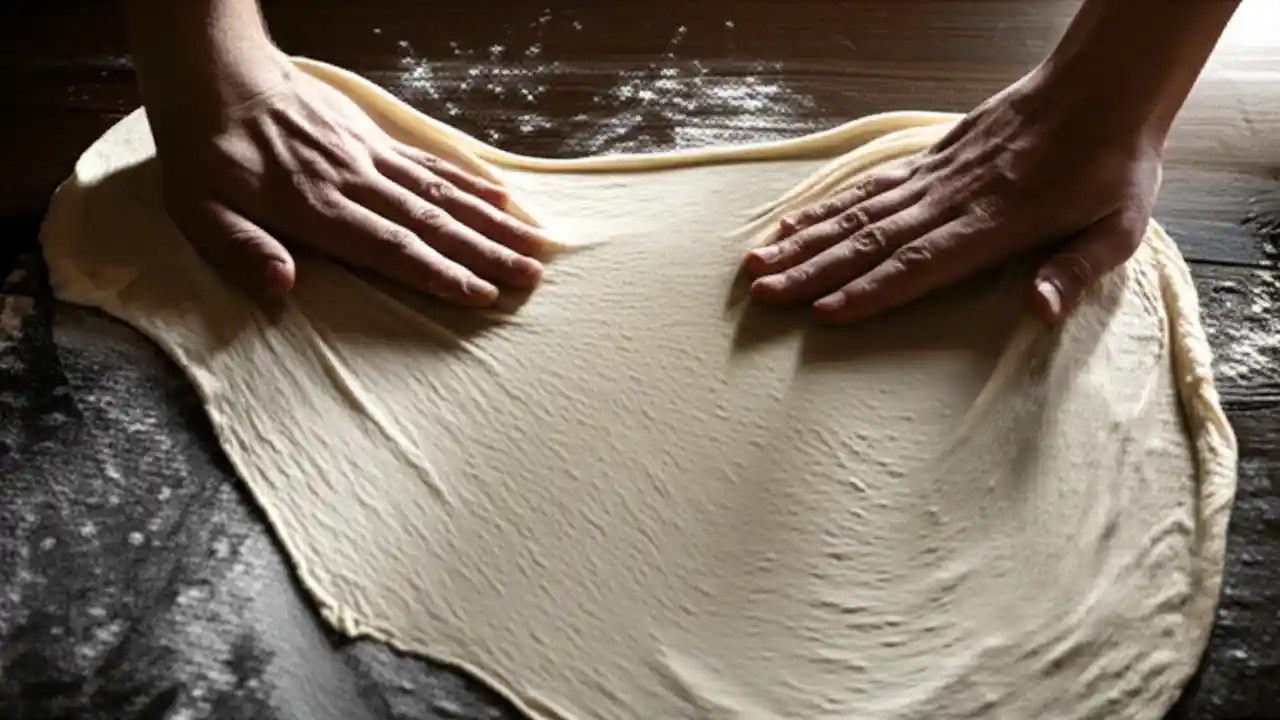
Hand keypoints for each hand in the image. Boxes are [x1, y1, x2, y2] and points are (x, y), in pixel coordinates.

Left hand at [151, 50, 546, 303]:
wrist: (216, 74)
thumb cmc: (204, 154)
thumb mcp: (198, 211)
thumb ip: (241, 251)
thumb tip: (282, 288)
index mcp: (316, 209)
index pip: (392, 247)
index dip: (440, 273)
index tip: (483, 296)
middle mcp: (355, 182)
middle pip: (432, 222)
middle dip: (486, 252)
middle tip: (532, 276)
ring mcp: (370, 157)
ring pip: (442, 192)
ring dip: (491, 220)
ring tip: (535, 242)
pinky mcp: (373, 138)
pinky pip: (429, 163)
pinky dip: (469, 180)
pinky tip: (500, 195)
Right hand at [743, 69, 1162, 323]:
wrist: (1103, 87)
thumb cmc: (1114, 168)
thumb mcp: (1119, 228)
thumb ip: (1075, 270)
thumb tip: (1038, 312)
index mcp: (996, 224)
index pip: (921, 263)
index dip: (872, 290)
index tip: (824, 314)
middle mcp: (953, 199)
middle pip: (873, 239)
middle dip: (814, 270)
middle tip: (764, 295)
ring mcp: (935, 176)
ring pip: (859, 211)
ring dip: (806, 239)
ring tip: (759, 263)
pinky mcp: (929, 158)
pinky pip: (869, 185)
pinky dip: (827, 205)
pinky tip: (793, 221)